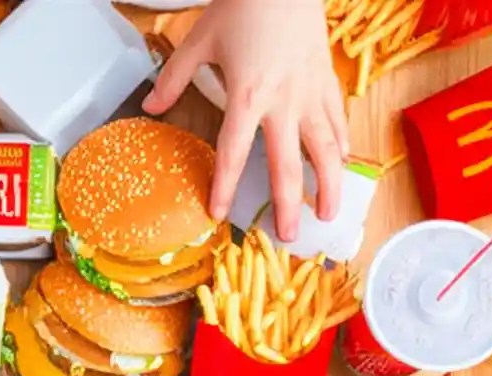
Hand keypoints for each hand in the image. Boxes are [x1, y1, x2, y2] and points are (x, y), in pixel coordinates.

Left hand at [143, 0, 348, 241]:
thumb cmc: (243, 7)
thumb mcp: (198, 40)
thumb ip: (173, 78)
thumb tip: (149, 106)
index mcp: (248, 95)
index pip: (234, 151)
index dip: (226, 185)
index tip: (220, 213)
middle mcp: (284, 102)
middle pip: (288, 164)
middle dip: (287, 205)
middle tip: (285, 237)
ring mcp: (312, 94)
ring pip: (326, 149)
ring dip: (328, 185)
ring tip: (327, 215)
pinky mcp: (329, 82)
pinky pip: (339, 122)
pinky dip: (342, 147)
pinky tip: (342, 167)